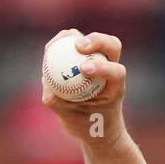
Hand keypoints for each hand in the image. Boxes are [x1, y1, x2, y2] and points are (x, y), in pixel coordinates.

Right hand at [41, 29, 127, 147]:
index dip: (103, 67)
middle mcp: (111, 70)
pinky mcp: (86, 57)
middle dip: (97, 40)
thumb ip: (59, 104)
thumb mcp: (72, 120)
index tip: (84, 70)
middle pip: (112, 45)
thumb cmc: (88, 126)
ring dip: (75, 37)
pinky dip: (62, 43)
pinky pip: (74, 44)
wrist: (95, 126)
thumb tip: (48, 88)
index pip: (117, 72)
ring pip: (94, 40)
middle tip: (78, 46)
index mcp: (116, 87)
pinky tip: (50, 48)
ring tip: (57, 43)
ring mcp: (101, 61)